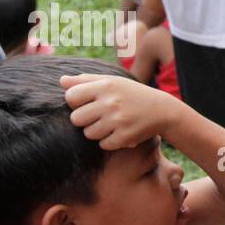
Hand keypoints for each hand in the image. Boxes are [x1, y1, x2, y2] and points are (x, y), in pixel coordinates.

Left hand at [62, 73, 180, 149]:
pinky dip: (109, 141)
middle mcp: (110, 103)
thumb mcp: (112, 82)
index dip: (75, 102)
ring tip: (109, 125)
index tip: (86, 103)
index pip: (71, 97)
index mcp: (105, 86)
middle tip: (97, 117)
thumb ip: (86, 80)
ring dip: (96, 131)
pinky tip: (119, 133)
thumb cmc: (132, 94)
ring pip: (89, 133)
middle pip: (76, 118)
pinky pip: (103, 144)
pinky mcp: (125, 137)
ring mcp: (118, 121)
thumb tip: (61, 81)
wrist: (162, 110)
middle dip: (84, 119)